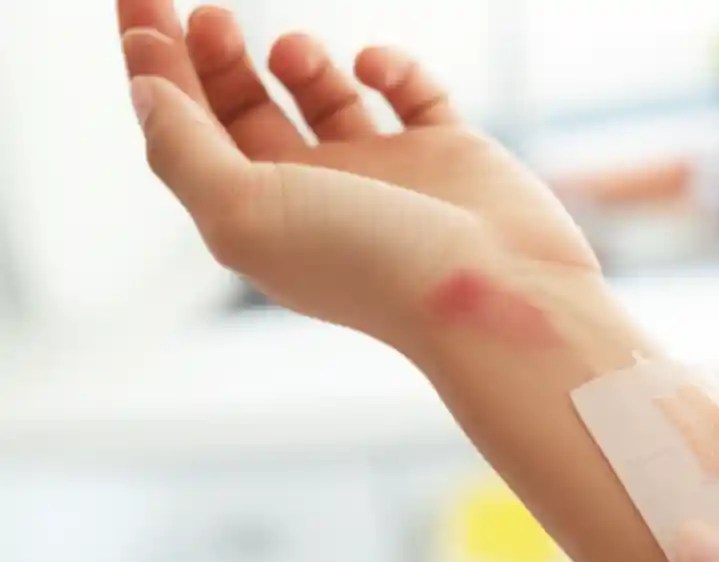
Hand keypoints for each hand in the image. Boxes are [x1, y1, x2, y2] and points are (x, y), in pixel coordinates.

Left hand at [118, 2, 596, 342]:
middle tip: (206, 13)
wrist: (496, 293)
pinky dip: (391, 66)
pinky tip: (375, 65)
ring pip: (325, 97)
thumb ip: (182, 149)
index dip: (156, 71)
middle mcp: (317, 195)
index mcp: (260, 217)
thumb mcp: (244, 213)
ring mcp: (385, 173)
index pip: (189, 134)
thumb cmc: (369, 264)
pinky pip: (412, 93)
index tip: (140, 8)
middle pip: (246, 110)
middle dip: (217, 56)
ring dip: (299, 61)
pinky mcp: (448, 154)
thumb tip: (144, 86)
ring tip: (293, 50)